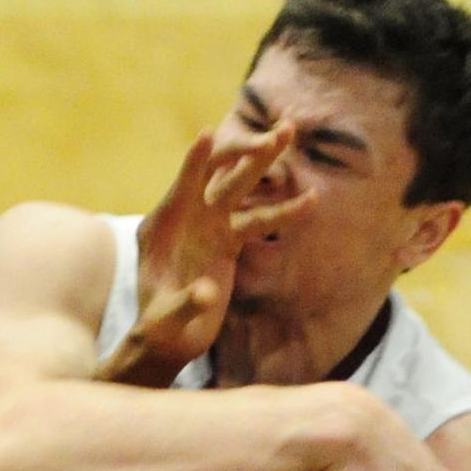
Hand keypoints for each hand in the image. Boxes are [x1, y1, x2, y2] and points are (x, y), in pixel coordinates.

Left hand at [131, 126, 313, 375]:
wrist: (169, 339)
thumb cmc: (160, 330)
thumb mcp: (165, 321)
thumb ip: (184, 304)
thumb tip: (207, 294)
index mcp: (161, 226)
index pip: (182, 185)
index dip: (195, 162)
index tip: (210, 134)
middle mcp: (186, 217)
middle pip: (217, 174)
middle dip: (246, 152)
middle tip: (277, 134)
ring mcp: (208, 226)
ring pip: (240, 187)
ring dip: (265, 161)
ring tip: (291, 132)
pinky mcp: (227, 241)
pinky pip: (258, 219)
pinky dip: (283, 211)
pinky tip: (311, 199)